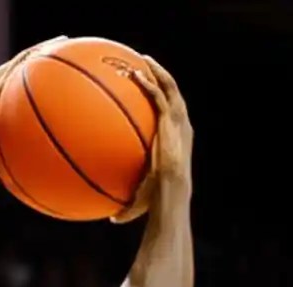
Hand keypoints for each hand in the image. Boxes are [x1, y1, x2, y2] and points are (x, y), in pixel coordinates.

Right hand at [0, 36, 67, 167]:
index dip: (43, 98)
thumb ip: (6, 167)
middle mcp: (9, 90)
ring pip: (33, 62)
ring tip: (68, 46)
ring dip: (50, 53)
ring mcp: (7, 79)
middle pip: (33, 78)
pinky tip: (61, 40)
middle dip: (50, 72)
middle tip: (69, 71)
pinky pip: (28, 56)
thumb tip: (19, 187)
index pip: (27, 101)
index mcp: (7, 108)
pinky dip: (44, 48)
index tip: (61, 99)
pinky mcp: (5, 71)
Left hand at [111, 55, 193, 222]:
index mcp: (177, 139)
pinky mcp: (171, 119)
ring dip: (157, 71)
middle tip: (146, 66)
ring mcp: (178, 121)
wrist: (170, 190)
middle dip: (162, 77)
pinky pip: (159, 94)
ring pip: (170, 87)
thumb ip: (127, 203)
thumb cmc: (157, 197)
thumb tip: (112, 220)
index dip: (164, 101)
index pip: (172, 114)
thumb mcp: (141, 195)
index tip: (150, 91)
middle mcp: (181, 126)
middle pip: (174, 94)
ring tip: (142, 60)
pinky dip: (149, 81)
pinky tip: (135, 73)